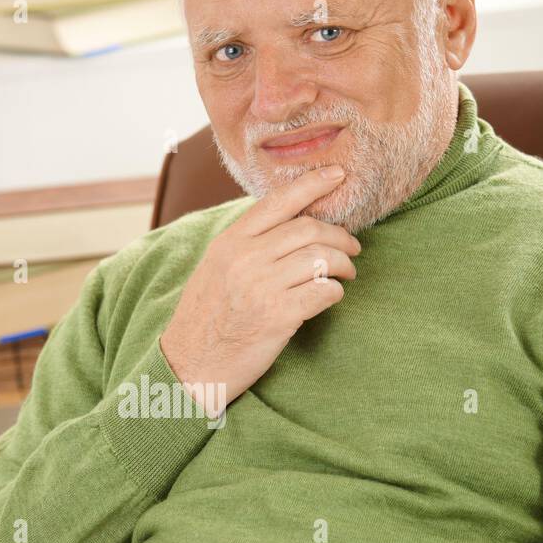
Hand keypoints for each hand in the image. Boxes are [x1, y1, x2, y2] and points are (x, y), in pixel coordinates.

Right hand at [160, 168, 358, 410]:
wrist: (190, 367)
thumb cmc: (204, 321)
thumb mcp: (214, 269)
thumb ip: (245, 245)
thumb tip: (286, 226)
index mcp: (229, 242)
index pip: (278, 201)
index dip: (312, 184)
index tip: (338, 175)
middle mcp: (245, 258)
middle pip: (308, 229)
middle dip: (340, 237)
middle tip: (352, 248)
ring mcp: (261, 286)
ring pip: (321, 258)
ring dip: (342, 265)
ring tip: (346, 274)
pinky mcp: (278, 316)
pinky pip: (323, 292)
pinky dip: (335, 292)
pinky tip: (332, 297)